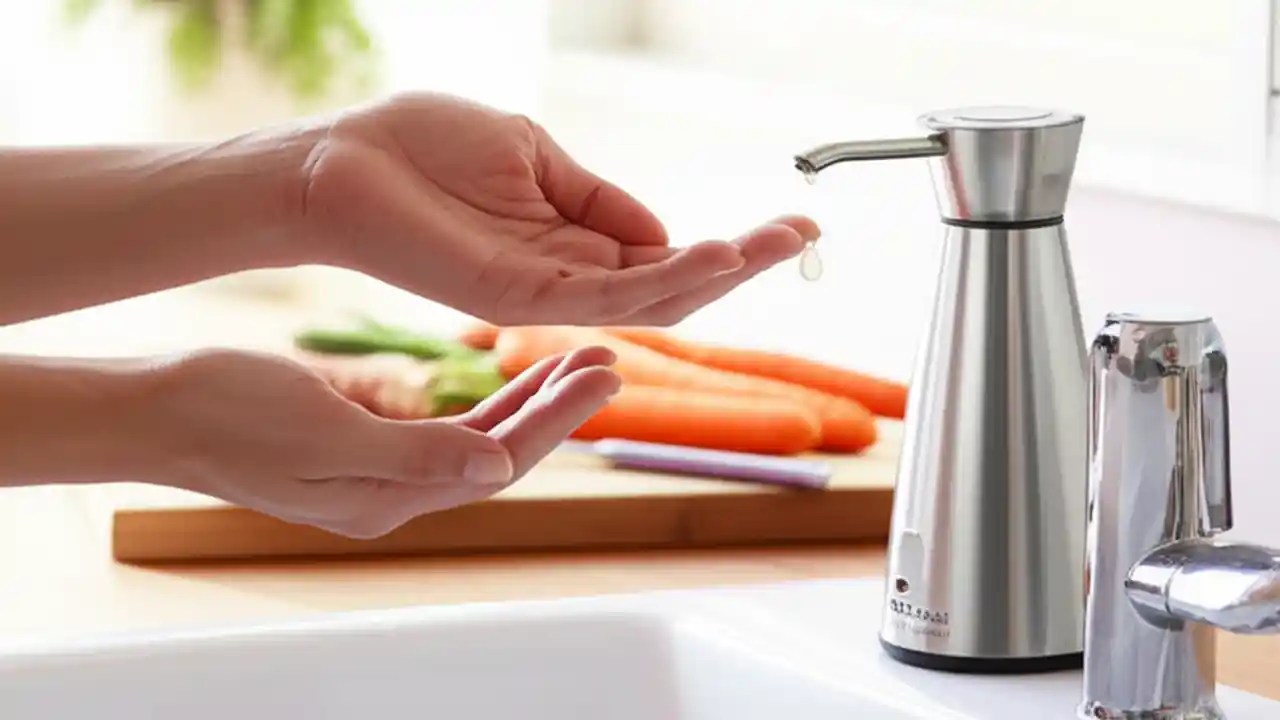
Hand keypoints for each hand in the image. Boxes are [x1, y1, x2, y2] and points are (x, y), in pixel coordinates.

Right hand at [148, 346, 619, 537]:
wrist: (159, 412)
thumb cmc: (229, 416)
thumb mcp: (323, 432)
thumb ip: (413, 452)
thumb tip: (495, 463)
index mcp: (387, 497)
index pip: (497, 459)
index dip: (556, 418)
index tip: (603, 374)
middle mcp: (393, 492)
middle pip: (499, 450)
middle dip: (556, 406)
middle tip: (609, 358)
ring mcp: (378, 472)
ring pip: (477, 437)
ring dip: (526, 400)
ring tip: (574, 357)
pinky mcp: (363, 446)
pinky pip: (443, 427)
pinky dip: (481, 400)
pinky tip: (505, 372)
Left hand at [298, 92, 819, 325]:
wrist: (342, 159)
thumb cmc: (421, 147)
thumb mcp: (533, 155)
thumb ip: (598, 198)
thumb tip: (663, 231)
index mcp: (572, 241)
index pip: (664, 257)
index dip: (728, 247)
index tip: (789, 224)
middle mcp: (566, 273)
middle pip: (671, 283)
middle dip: (742, 262)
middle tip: (802, 234)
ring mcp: (544, 289)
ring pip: (649, 298)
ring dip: (717, 273)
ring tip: (776, 244)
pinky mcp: (516, 292)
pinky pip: (604, 294)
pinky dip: (661, 278)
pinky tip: (713, 255)